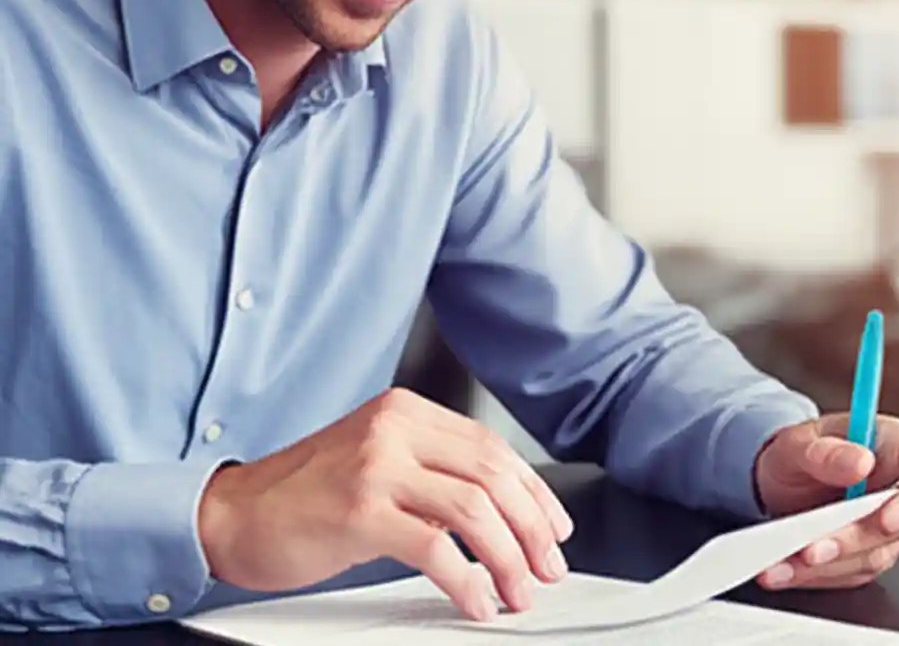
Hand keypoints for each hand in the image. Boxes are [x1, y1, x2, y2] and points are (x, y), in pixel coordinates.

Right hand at [197, 388, 573, 620]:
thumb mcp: (377, 466)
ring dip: (508, 557)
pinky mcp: (360, 510)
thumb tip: (502, 518)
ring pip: (475, 509)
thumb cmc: (303, 497)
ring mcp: (377, 466)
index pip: (492, 449)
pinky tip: (476, 599)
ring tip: (519, 590)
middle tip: (548, 567)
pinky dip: (466, 579)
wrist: (230, 514)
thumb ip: (433, 478)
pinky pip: (435, 547)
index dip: (533, 492)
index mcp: (405, 412)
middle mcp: (395, 429)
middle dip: (531, 528)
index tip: (554, 528)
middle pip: (493, 475)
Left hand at [752, 414, 898, 589]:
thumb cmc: (803, 451)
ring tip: (788, 559)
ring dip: (831, 562)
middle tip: (818, 546)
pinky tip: (785, 569)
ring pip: (875, 555)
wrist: (780, 479)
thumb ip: (827, 450)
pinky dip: (814, 575)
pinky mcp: (865, 556)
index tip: (888, 517)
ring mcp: (887, 529)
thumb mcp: (800, 440)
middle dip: (862, 538)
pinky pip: (847, 573)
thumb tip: (859, 461)